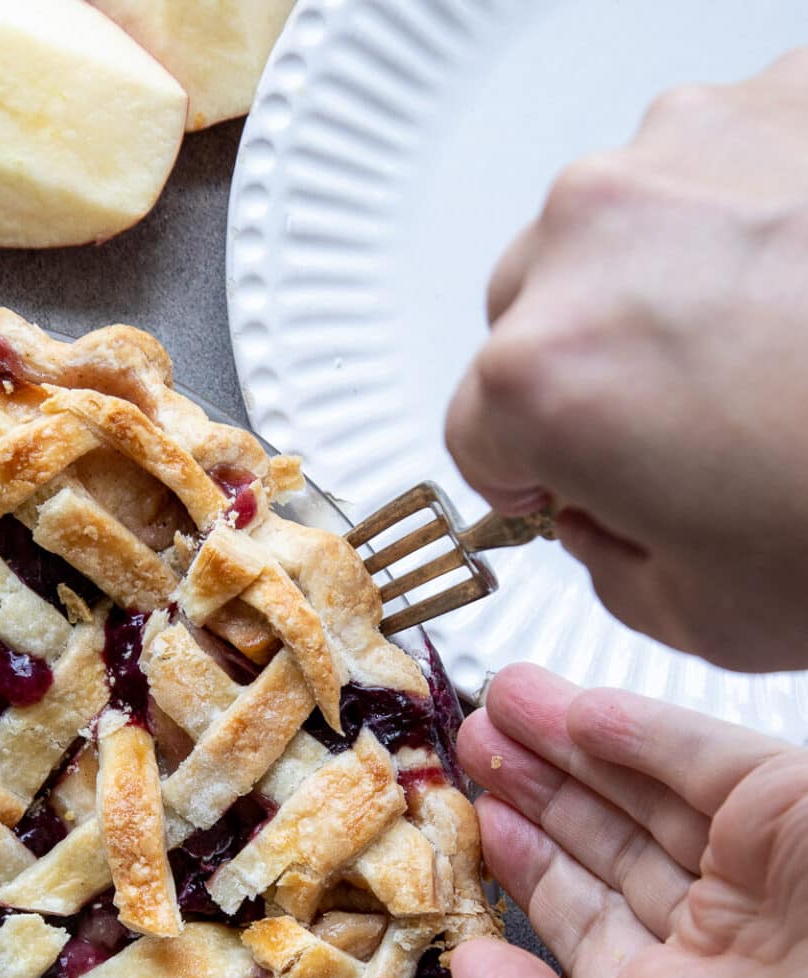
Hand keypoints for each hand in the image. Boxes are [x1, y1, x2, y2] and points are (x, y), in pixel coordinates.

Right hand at [445, 48, 807, 671]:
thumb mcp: (707, 617)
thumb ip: (601, 561)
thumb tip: (590, 511)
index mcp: (545, 373)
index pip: (473, 433)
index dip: (537, 476)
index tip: (586, 486)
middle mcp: (593, 234)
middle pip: (528, 312)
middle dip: (587, 371)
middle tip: (697, 426)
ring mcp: (692, 145)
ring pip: (619, 230)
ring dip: (670, 286)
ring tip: (778, 349)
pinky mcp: (790, 89)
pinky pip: (722, 167)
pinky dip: (754, 220)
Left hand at [451, 663, 807, 977]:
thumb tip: (474, 968)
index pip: (585, 924)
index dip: (527, 868)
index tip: (470, 821)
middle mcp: (725, 947)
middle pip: (612, 848)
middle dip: (539, 795)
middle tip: (469, 745)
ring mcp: (769, 876)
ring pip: (652, 792)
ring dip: (571, 745)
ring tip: (496, 702)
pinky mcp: (804, 808)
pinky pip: (707, 758)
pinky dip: (638, 729)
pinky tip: (566, 708)